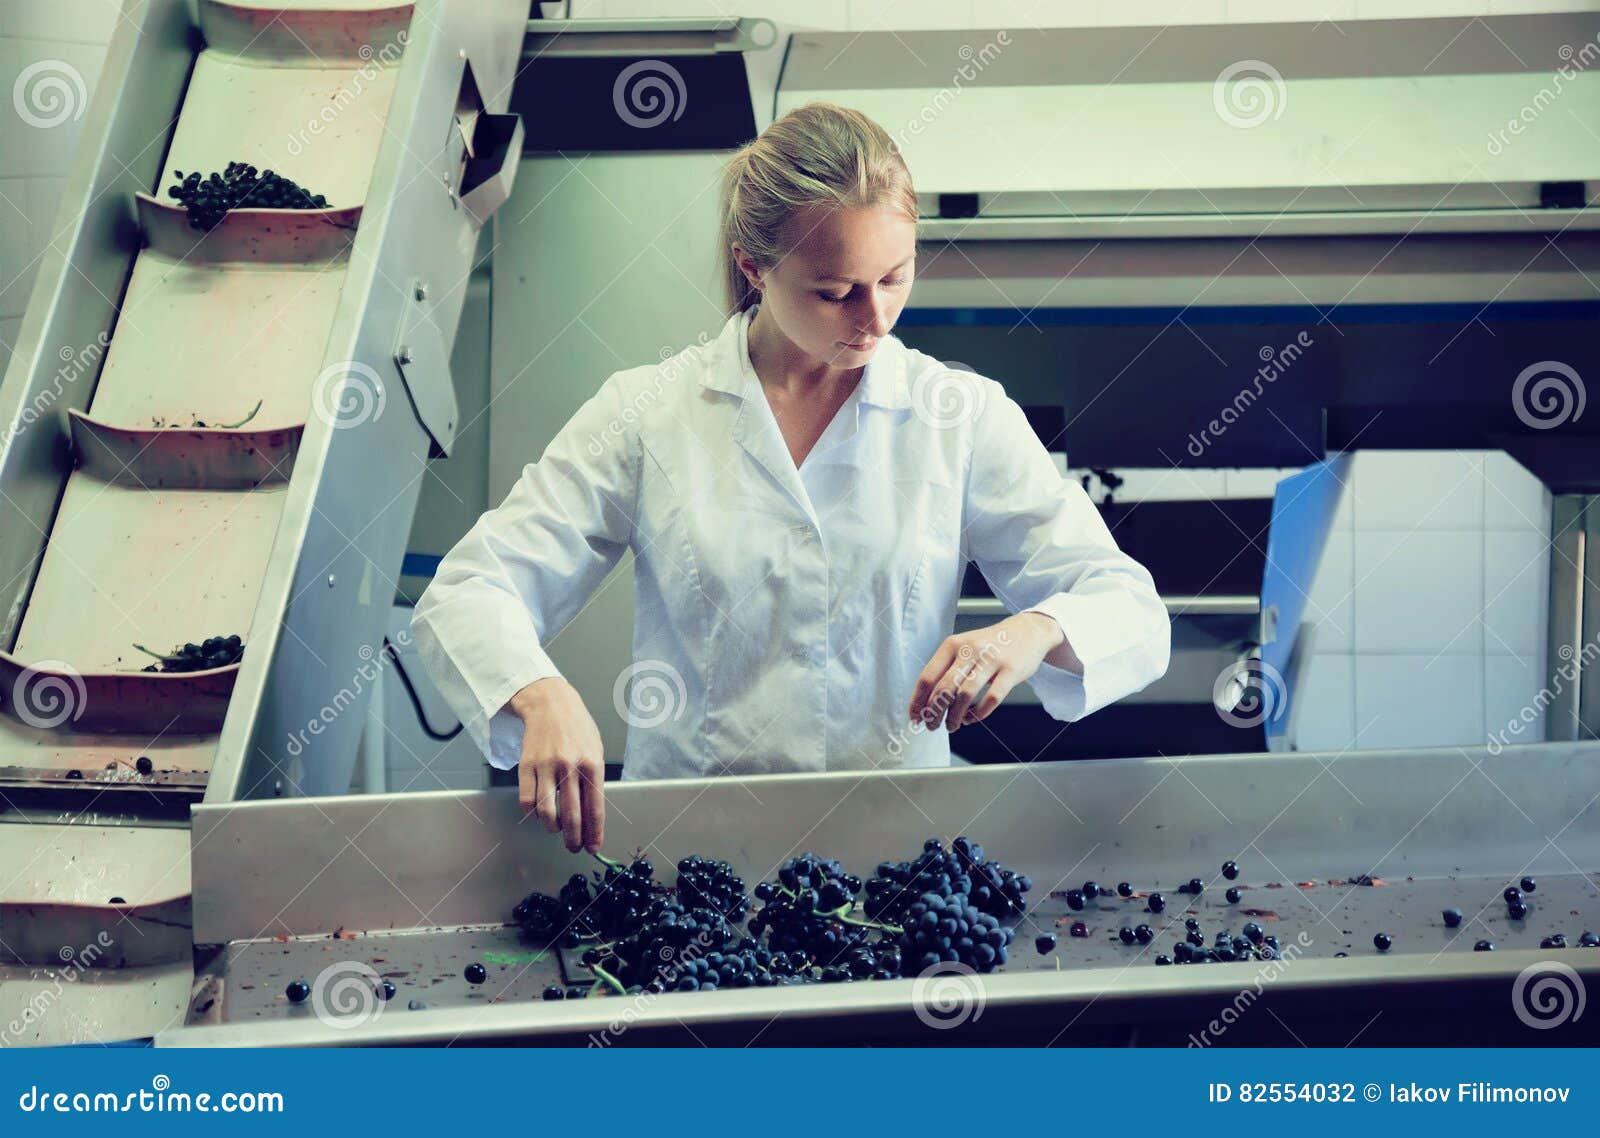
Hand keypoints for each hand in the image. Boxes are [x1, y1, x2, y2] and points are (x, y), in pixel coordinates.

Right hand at [509, 677, 604, 852]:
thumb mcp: (595, 750)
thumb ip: (594, 781)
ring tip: (556, 829)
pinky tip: (539, 813)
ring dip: (552, 827)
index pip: (595, 808)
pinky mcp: (526, 765)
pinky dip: (533, 813)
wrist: (550, 703)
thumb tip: (592, 816)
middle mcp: (569, 766)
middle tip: (574, 847)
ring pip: (546, 812)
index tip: (593, 848)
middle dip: (574, 839)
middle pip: (571, 815)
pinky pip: (527, 800)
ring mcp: (546, 766)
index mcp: (591, 764)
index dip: (594, 833)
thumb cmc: (577, 728)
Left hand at [908, 612, 1069, 732]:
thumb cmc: (990, 645)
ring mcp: (991, 659)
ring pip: (965, 695)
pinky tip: (972, 718)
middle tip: (932, 726)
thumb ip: (947, 670)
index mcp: (952, 645)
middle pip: (943, 688)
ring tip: (952, 726)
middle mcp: (969, 650)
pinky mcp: (1011, 671)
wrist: (1028, 631)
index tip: (915, 717)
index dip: (918, 701)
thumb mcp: (964, 648)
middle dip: (934, 712)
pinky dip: (979, 713)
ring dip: (955, 716)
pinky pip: (992, 698)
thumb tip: (926, 703)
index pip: (927, 677)